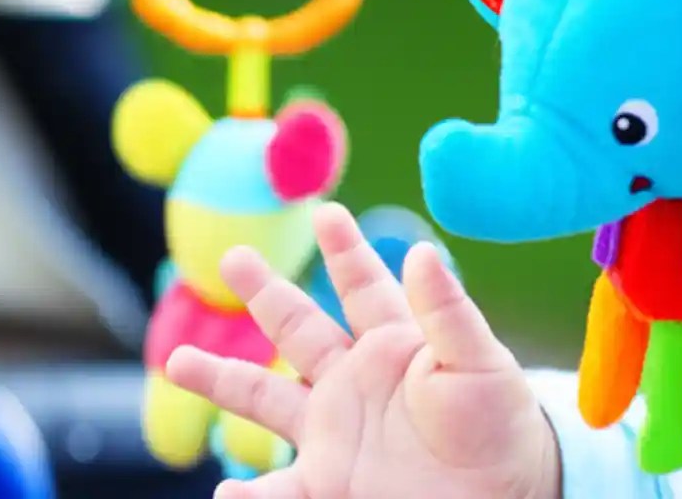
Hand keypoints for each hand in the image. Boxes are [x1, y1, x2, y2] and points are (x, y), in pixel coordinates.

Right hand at [165, 203, 561, 498]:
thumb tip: (421, 249)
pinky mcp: (331, 484)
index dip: (344, 249)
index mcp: (395, 344)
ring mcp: (337, 432)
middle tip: (231, 256)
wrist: (506, 495)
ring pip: (265, 400)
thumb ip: (446, 312)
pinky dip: (249, 498)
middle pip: (298, 328)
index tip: (327, 211)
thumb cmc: (501, 425)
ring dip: (222, 381)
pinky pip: (279, 492)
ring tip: (175, 362)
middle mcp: (356, 382)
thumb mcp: (480, 364)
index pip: (363, 286)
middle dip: (265, 293)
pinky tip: (227, 495)